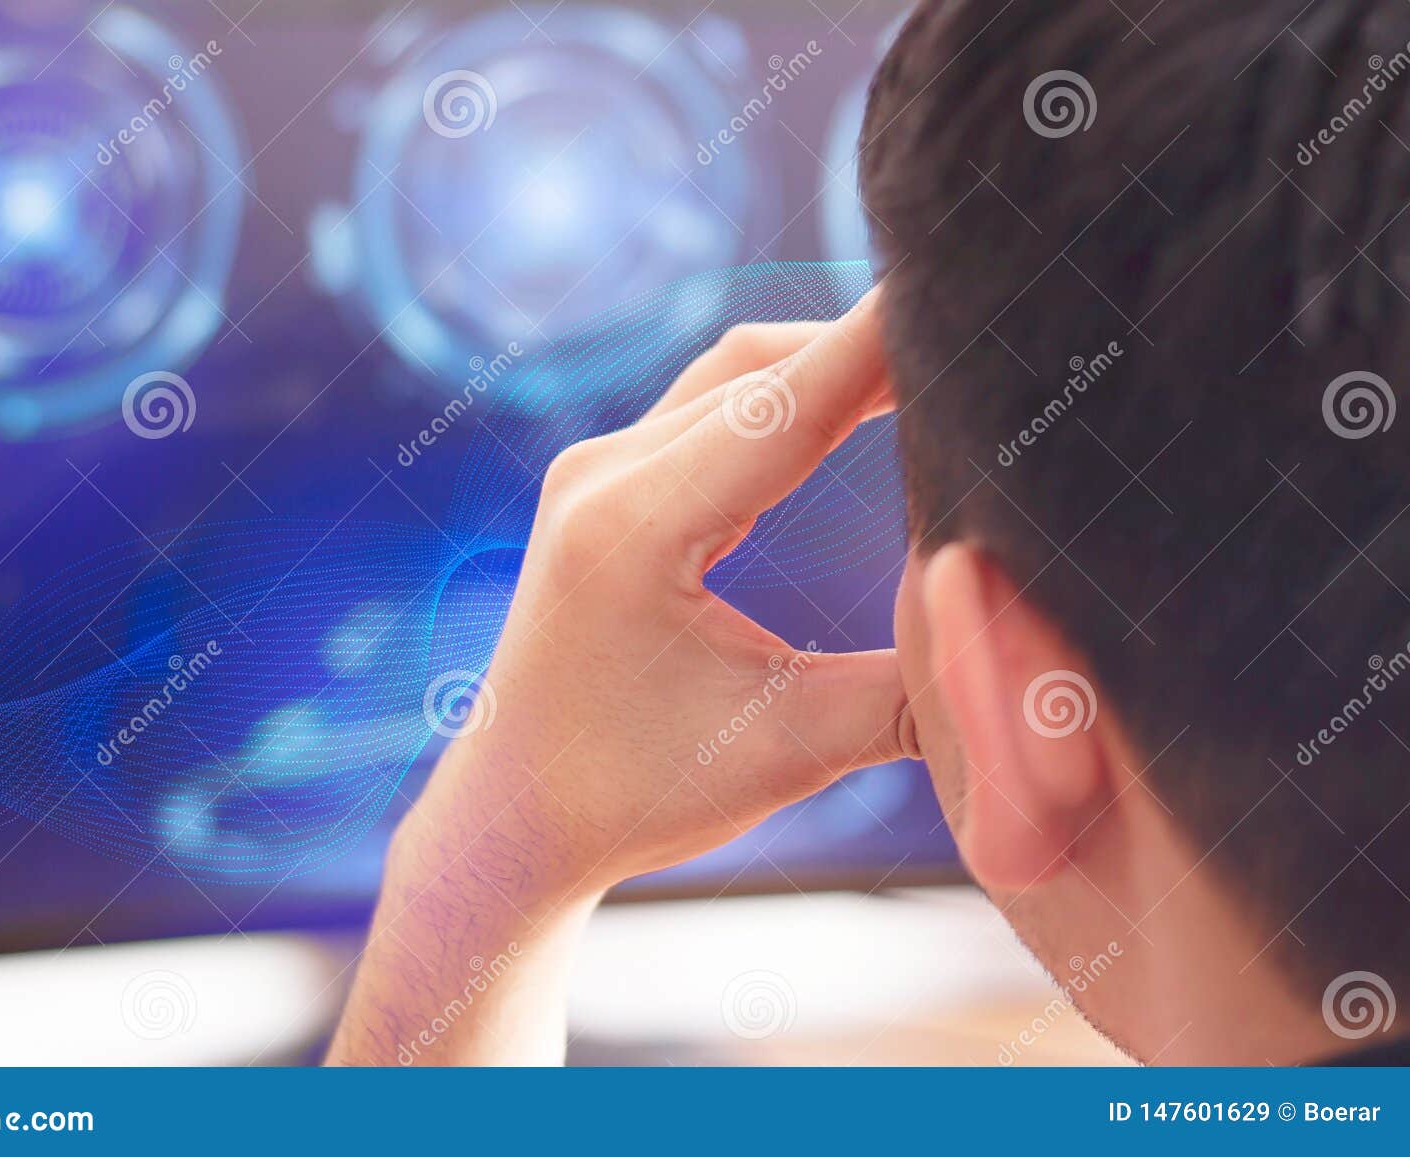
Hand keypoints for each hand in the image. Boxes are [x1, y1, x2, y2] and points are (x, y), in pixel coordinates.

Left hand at [332, 295, 918, 1064]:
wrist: (513, 816)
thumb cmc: (637, 796)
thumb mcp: (786, 751)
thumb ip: (910, 697)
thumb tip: (1023, 648)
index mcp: (634, 530)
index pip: (788, 406)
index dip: (884, 344)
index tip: (968, 287)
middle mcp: (603, 477)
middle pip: (764, 369)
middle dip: (875, 344)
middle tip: (983, 328)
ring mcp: (595, 473)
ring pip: (737, 375)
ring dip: (831, 361)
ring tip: (937, 359)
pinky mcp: (604, 485)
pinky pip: (711, 405)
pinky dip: (791, 391)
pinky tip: (859, 397)